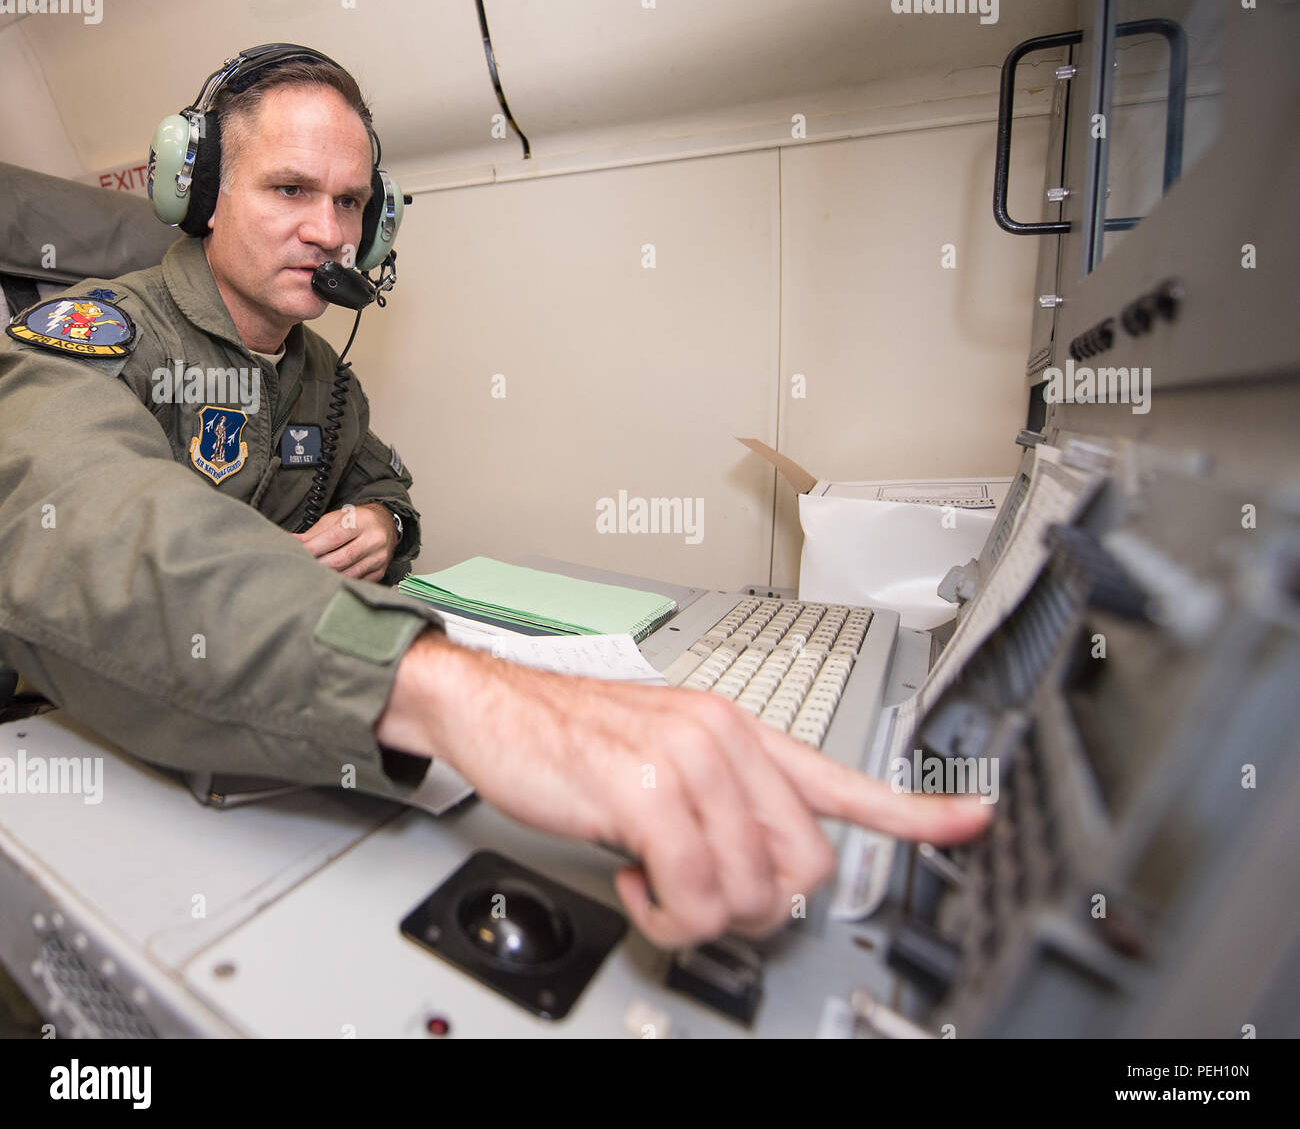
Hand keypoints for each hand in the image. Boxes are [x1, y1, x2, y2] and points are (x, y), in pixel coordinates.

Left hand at [293, 503, 397, 581]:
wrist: (385, 524)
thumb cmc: (357, 520)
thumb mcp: (336, 518)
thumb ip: (315, 532)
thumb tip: (293, 541)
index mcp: (362, 521)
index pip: (334, 538)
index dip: (313, 548)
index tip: (298, 552)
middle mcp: (374, 539)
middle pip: (340, 559)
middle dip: (318, 564)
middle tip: (303, 566)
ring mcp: (379, 557)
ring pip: (348, 573)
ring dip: (328, 575)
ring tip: (314, 573)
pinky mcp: (380, 571)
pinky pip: (356, 581)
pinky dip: (341, 580)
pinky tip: (331, 577)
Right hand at [375, 631, 992, 948]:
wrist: (499, 708)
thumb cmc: (580, 740)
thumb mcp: (668, 759)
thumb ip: (728, 805)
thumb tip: (765, 872)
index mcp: (743, 733)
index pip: (844, 777)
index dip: (914, 810)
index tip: (970, 821)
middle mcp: (728, 740)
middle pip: (804, 866)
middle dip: (759, 906)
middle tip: (706, 892)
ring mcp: (689, 760)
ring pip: (750, 889)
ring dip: (702, 912)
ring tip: (657, 880)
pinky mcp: (644, 789)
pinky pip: (693, 892)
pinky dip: (664, 910)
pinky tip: (634, 876)